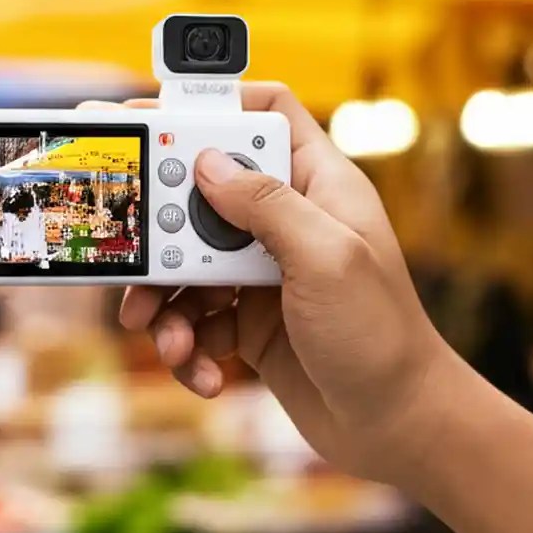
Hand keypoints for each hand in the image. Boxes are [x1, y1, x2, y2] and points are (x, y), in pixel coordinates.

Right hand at [83, 83, 450, 481]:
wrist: (399, 428)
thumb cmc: (382, 338)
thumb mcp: (327, 258)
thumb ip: (266, 204)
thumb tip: (205, 162)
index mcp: (318, 185)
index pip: (265, 113)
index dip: (213, 104)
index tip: (154, 118)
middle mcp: (288, 221)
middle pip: (203, 192)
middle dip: (162, 229)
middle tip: (133, 253)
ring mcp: (264, 271)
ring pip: (187, 263)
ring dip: (164, 302)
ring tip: (165, 337)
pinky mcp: (248, 319)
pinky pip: (194, 317)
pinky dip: (187, 344)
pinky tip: (203, 371)